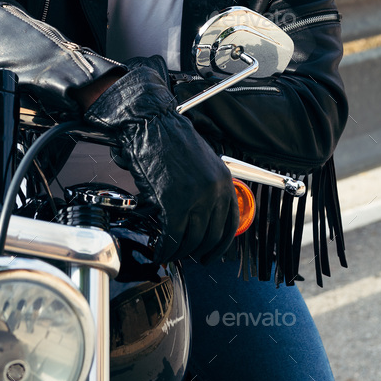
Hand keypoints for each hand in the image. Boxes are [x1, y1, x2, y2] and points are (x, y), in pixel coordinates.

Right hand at [84, 60, 238, 263]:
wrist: (151, 124)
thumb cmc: (170, 138)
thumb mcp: (201, 162)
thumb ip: (206, 188)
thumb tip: (201, 216)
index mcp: (224, 181)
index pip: (229, 224)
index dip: (220, 245)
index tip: (211, 253)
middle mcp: (214, 191)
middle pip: (210, 236)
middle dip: (198, 251)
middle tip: (188, 256)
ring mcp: (196, 199)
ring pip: (191, 240)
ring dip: (179, 252)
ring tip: (169, 253)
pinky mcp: (175, 204)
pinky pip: (172, 237)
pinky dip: (165, 249)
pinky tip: (159, 251)